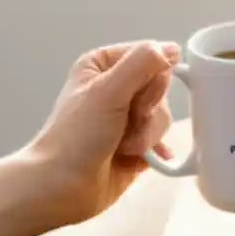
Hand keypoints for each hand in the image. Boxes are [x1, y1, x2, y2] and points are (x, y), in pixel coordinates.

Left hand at [26, 41, 178, 225]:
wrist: (62, 187)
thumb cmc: (75, 138)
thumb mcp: (108, 91)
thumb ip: (142, 64)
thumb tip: (172, 48)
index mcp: (104, 65)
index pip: (151, 57)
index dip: (152, 80)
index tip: (134, 100)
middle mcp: (116, 88)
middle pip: (160, 90)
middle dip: (148, 112)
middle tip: (124, 124)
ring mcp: (126, 118)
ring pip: (163, 118)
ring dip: (146, 136)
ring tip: (121, 148)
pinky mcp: (135, 144)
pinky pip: (162, 140)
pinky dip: (155, 150)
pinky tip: (142, 158)